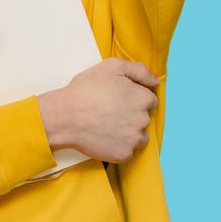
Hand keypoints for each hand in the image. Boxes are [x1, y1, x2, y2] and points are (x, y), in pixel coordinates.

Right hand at [38, 58, 159, 162]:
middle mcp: (143, 120)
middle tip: (109, 110)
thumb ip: (138, 70)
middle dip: (131, 114)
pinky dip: (119, 145)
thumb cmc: (86, 89)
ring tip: (107, 124)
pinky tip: (104, 136)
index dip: (133, 97)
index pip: (149, 99)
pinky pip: (127, 151)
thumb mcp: (112, 66)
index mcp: (143, 98)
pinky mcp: (124, 155)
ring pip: (139, 136)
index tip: (118, 98)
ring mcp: (134, 139)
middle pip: (144, 118)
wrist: (65, 117)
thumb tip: (155, 81)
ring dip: (128, 132)